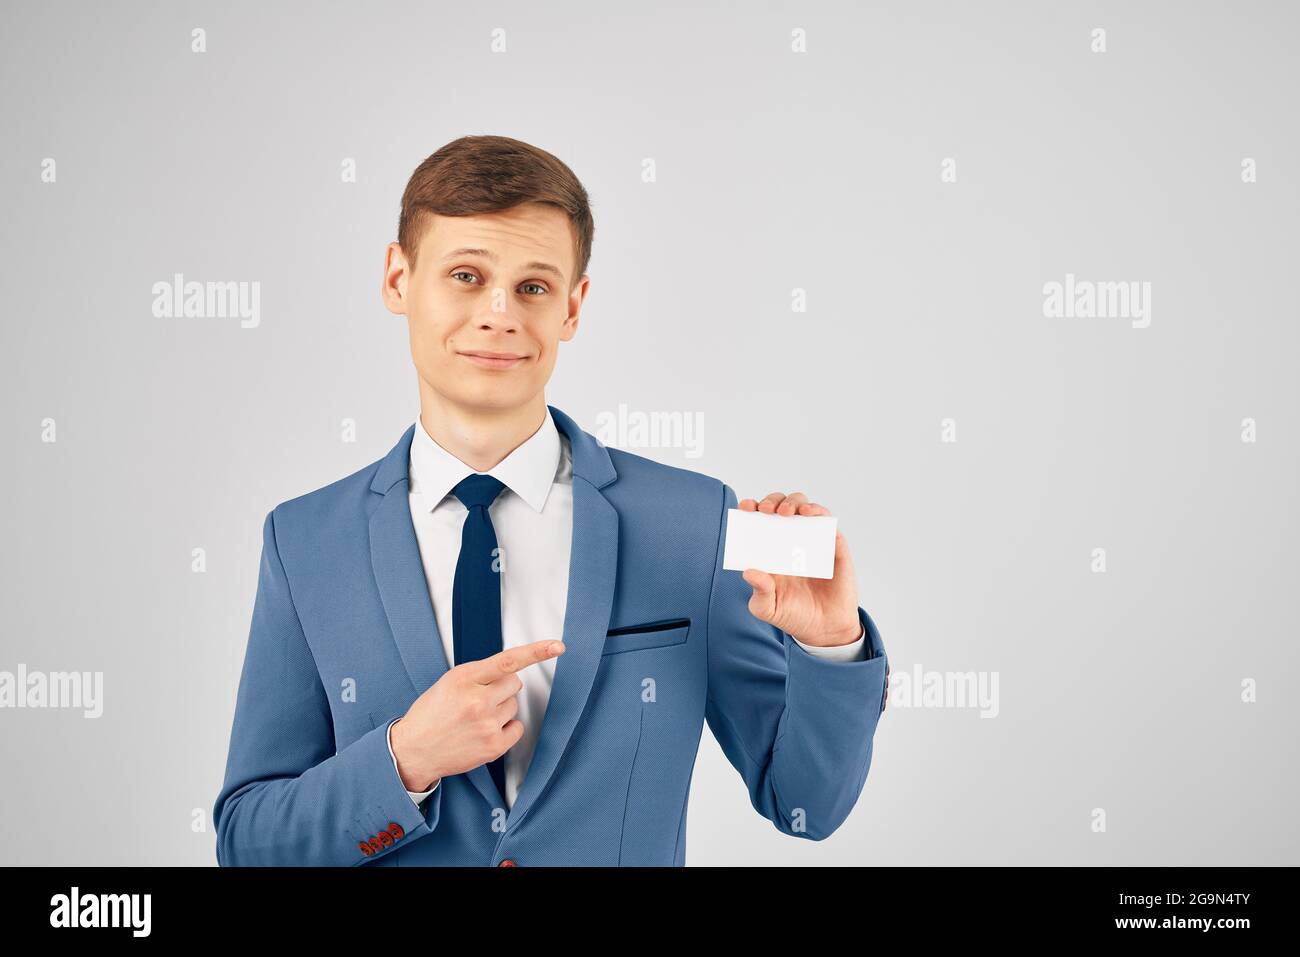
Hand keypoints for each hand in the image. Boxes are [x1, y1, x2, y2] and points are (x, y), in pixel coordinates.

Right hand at [389, 639, 565, 790]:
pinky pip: (516, 727)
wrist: (414, 750)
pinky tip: (484, 732)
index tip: (557, 646)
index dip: (536, 651)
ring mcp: (486, 724)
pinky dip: (506, 729)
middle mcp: (477, 700)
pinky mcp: (493, 746)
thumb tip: (511, 671)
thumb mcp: (449, 683)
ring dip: (500, 709)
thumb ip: (479, 675)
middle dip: (502, 689)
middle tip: (479, 700)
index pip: (507, 660)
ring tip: (475, 719)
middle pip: (515, 683)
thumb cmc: (432, 713)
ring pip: (514, 706)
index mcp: (464, 678)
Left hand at [737, 491, 860, 646]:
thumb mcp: (768, 608)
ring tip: (786, 512)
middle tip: (766, 510)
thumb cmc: (793, 615)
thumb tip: (748, 572)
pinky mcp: (833, 544)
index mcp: (770, 550)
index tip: (745, 506)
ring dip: (793, 502)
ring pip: (803, 507)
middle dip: (771, 501)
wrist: (825, 629)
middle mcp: (790, 540)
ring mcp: (812, 540)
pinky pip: (826, 521)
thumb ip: (759, 591)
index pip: (759, 520)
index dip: (752, 508)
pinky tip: (808, 514)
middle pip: (780, 507)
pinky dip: (818, 511)